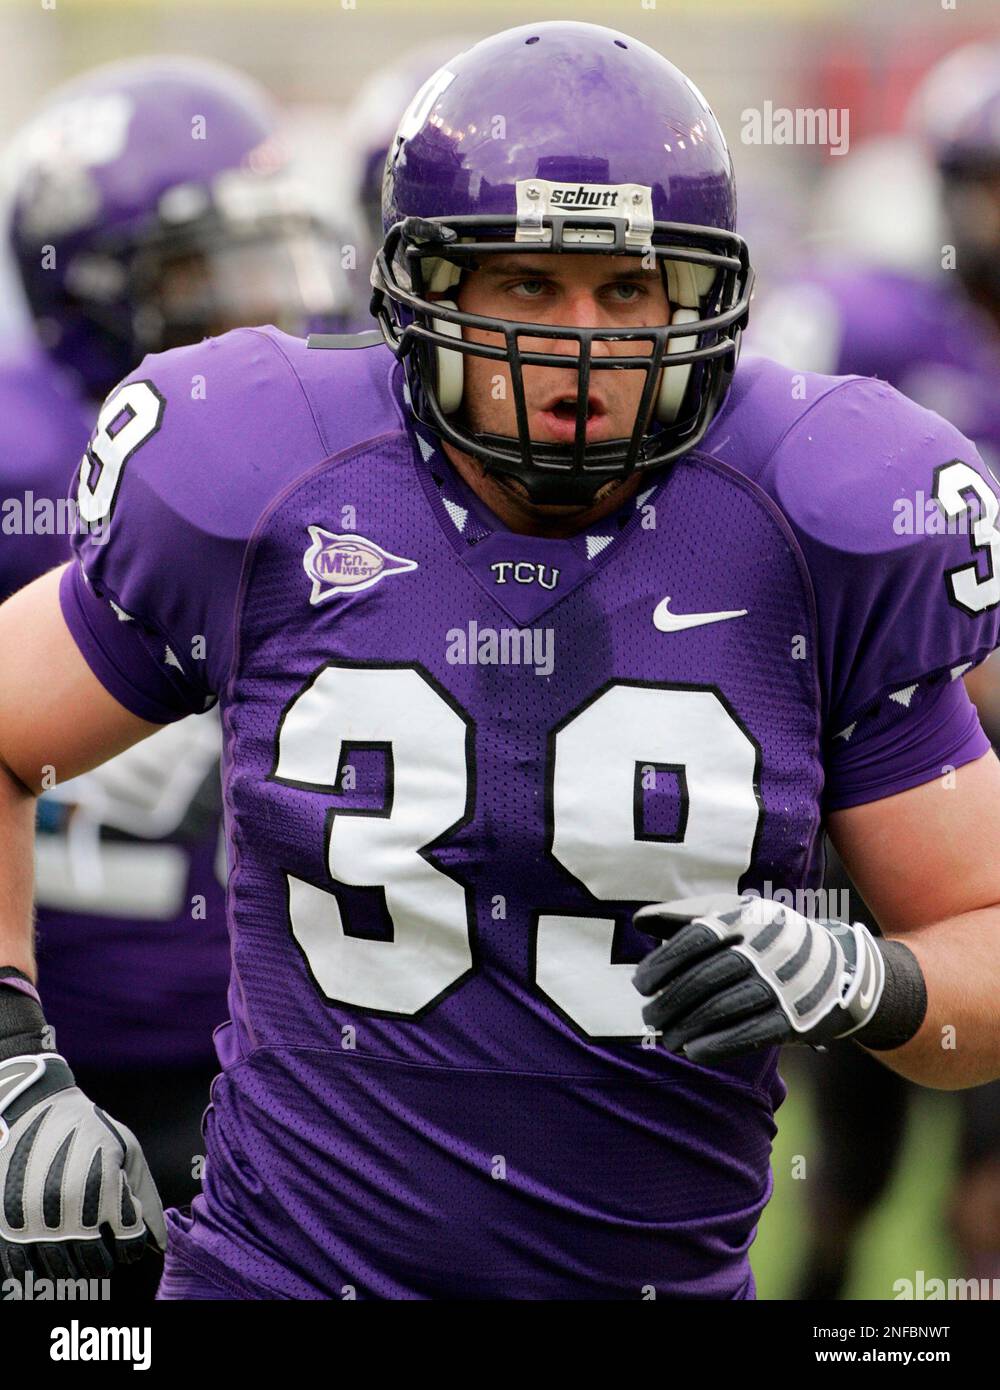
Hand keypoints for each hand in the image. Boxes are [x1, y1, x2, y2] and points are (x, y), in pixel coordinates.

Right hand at [0, 1053, 165, 1278]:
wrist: (32, 1109)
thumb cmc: (87, 1128)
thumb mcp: (128, 1151)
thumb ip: (146, 1198)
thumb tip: (160, 1243)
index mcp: (104, 1188)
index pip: (130, 1244)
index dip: (134, 1242)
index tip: (128, 1233)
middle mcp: (69, 1210)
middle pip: (96, 1265)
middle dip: (105, 1256)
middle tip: (102, 1239)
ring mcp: (35, 1220)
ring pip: (62, 1271)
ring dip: (74, 1261)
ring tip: (77, 1239)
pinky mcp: (6, 1224)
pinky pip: (23, 1267)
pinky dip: (40, 1263)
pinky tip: (49, 1244)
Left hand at [632, 893, 885, 1063]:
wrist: (841, 968)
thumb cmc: (770, 938)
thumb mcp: (738, 914)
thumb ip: (689, 914)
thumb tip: (641, 921)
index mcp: (747, 918)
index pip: (695, 939)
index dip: (663, 962)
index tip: (641, 983)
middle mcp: (765, 948)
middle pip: (705, 977)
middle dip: (669, 1000)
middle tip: (649, 1016)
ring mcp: (782, 984)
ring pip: (722, 1008)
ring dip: (687, 1027)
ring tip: (666, 1038)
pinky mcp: (795, 1018)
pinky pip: (749, 1034)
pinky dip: (717, 1045)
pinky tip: (694, 1052)